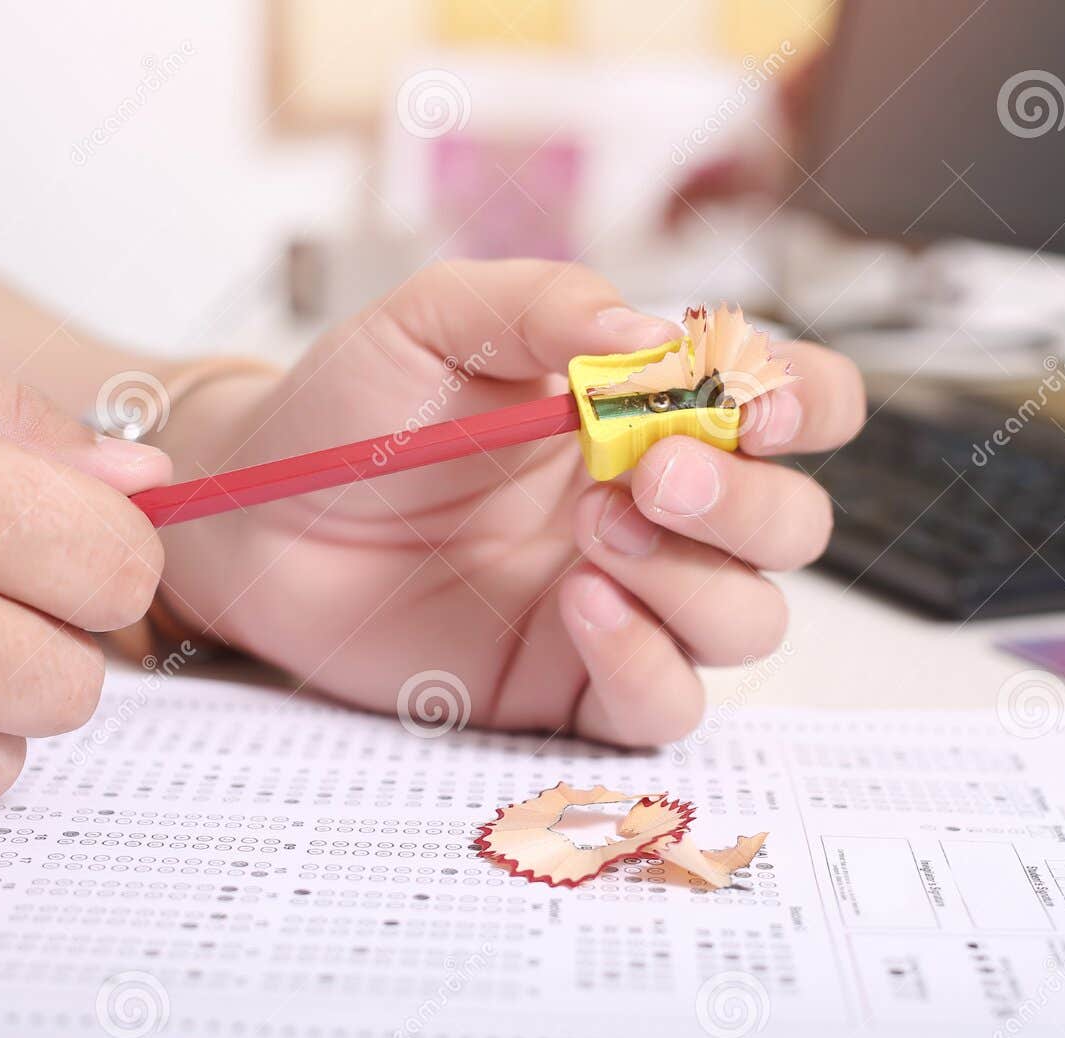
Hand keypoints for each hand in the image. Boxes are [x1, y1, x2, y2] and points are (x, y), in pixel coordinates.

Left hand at [156, 261, 863, 744]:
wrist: (258, 522)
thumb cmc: (351, 416)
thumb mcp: (432, 321)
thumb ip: (541, 305)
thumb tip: (657, 334)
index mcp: (647, 413)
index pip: (788, 404)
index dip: (806, 403)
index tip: (758, 405)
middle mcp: (657, 513)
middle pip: (790, 525)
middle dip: (746, 501)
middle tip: (649, 472)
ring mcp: (626, 605)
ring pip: (749, 620)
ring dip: (696, 579)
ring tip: (591, 537)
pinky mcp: (573, 688)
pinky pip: (665, 706)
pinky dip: (646, 662)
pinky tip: (577, 607)